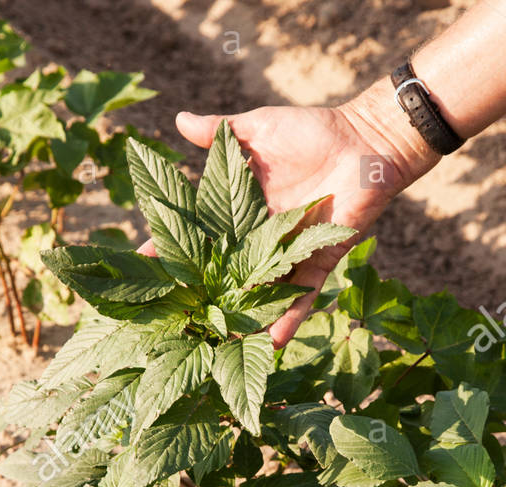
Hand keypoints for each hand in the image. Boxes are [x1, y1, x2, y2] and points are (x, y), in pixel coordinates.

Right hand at [161, 92, 436, 346]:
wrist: (366, 144)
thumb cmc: (312, 132)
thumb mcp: (258, 128)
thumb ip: (219, 132)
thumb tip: (177, 119)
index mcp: (239, 211)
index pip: (198, 233)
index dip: (170, 247)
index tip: (139, 263)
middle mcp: (258, 239)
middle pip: (222, 272)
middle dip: (197, 294)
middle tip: (167, 318)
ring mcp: (286, 256)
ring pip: (257, 293)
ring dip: (238, 318)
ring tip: (212, 346)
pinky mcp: (316, 264)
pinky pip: (300, 299)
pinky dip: (288, 321)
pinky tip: (271, 347)